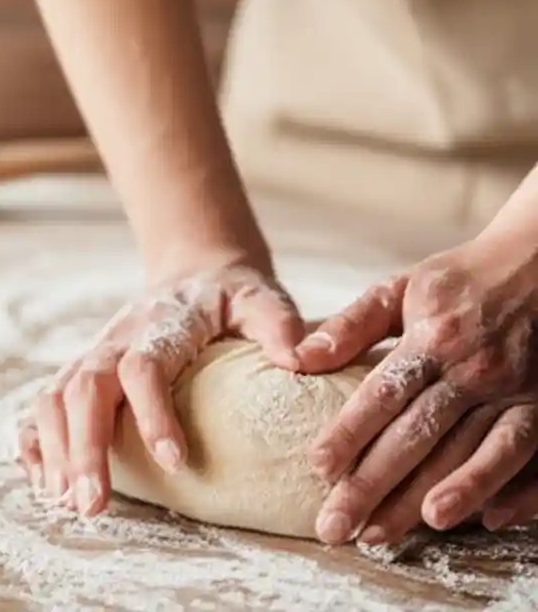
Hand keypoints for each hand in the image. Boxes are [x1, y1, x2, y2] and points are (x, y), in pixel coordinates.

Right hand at [17, 261, 304, 515]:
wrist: (193, 274)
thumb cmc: (230, 297)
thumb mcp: (260, 298)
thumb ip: (277, 323)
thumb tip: (302, 358)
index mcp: (159, 324)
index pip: (144, 366)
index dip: (153, 412)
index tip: (173, 462)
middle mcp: (114, 340)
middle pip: (85, 388)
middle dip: (84, 447)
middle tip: (92, 504)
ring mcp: (90, 356)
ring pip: (55, 399)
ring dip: (56, 450)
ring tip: (67, 502)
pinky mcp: (78, 373)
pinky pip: (43, 407)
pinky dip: (35, 442)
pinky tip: (44, 483)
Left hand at [296, 236, 537, 544]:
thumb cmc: (459, 281)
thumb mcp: (400, 289)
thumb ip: (350, 326)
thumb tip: (297, 358)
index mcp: (432, 339)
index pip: (382, 395)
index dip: (349, 433)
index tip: (318, 468)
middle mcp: (474, 369)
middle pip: (418, 437)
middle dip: (372, 486)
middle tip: (336, 528)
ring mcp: (517, 390)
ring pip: (473, 454)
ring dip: (435, 495)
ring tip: (392, 531)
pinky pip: (535, 454)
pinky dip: (515, 490)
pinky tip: (484, 520)